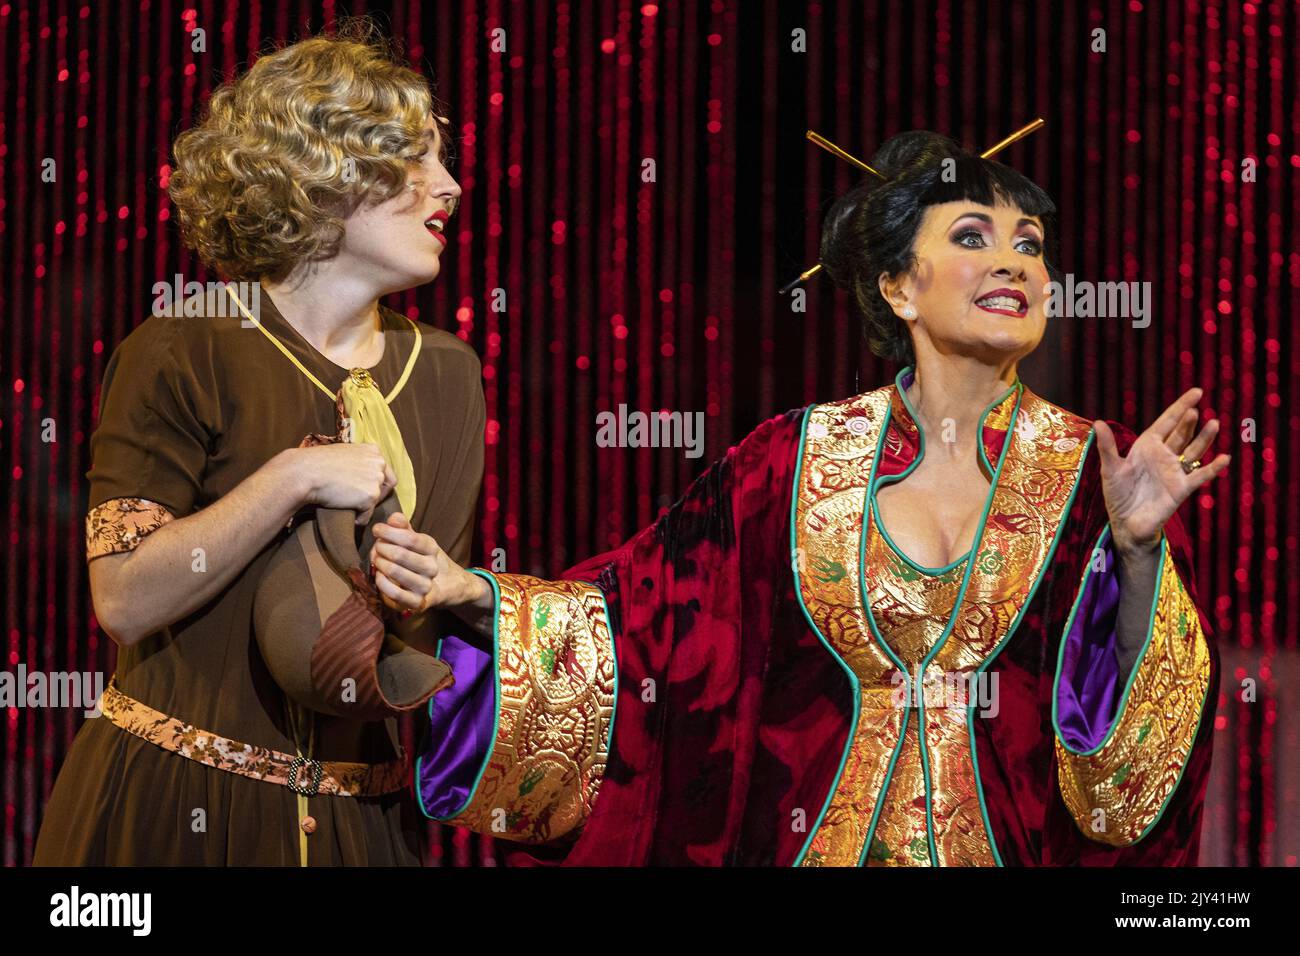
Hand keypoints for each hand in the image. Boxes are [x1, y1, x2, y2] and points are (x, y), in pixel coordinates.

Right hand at [295, 442, 396, 525]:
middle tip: (357, 500)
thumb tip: (362, 472)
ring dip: (365, 505)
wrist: (305, 472)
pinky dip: (359, 518)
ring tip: (348, 505)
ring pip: (377, 500)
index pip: (384, 470)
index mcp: (373, 451)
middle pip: (386, 485)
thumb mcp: (343, 453)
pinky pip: (368, 514)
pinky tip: (347, 513)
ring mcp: (376, 479)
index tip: (362, 488)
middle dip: (374, 494)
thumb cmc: (318, 463)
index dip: (375, 482)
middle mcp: (379, 463)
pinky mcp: (370, 496)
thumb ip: (358, 460)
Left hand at [368, 512, 487, 615]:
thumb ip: (404, 528)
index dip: (389, 532)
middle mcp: (431, 568)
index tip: (377, 529)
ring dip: (380, 563)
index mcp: (432, 549)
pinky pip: (395, 594)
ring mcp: (425, 587)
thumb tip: (393, 517)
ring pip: (395, 573)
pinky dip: (382, 583)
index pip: (410, 538)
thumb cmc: (422, 559)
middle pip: (400, 555)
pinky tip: (379, 575)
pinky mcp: (417, 603)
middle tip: (376, 547)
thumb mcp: (417, 540)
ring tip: (377, 560)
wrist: (444, 586)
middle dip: (382, 548)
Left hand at [1093, 387, 1229, 556]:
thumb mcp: (1110, 469)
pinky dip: (1213, 468)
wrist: (1126, 524)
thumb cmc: (1117, 495)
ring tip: (1214, 423)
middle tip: (1195, 410)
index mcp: (1147, 447)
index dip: (1180, 407)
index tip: (1197, 392)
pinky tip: (1224, 458)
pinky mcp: (1182, 488)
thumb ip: (1107, 447)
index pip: (1166, 422)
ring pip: (1193, 450)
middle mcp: (1163, 456)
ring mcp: (1174, 471)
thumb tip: (1097, 422)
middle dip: (1188, 422)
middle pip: (1181, 433)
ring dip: (1204, 439)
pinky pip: (1200, 475)